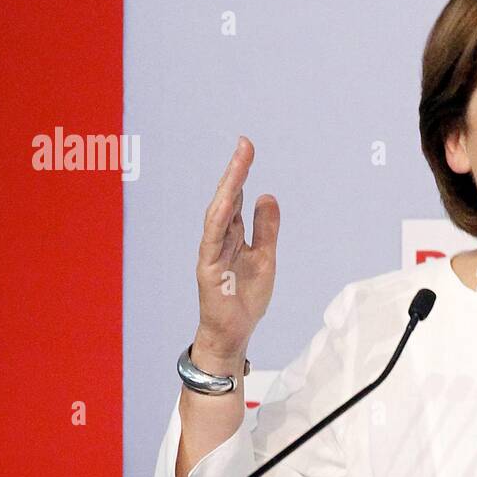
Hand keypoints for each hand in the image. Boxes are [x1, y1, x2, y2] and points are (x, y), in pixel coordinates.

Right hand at [194, 136, 279, 359]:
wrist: (236, 332)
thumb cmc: (246, 297)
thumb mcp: (265, 257)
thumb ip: (266, 229)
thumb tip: (267, 195)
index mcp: (232, 235)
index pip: (236, 198)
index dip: (241, 172)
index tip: (248, 147)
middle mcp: (219, 239)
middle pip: (226, 199)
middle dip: (235, 171)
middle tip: (244, 144)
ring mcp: (211, 252)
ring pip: (218, 214)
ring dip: (228, 188)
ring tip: (239, 165)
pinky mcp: (209, 269)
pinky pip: (212, 240)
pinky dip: (218, 221)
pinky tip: (225, 202)